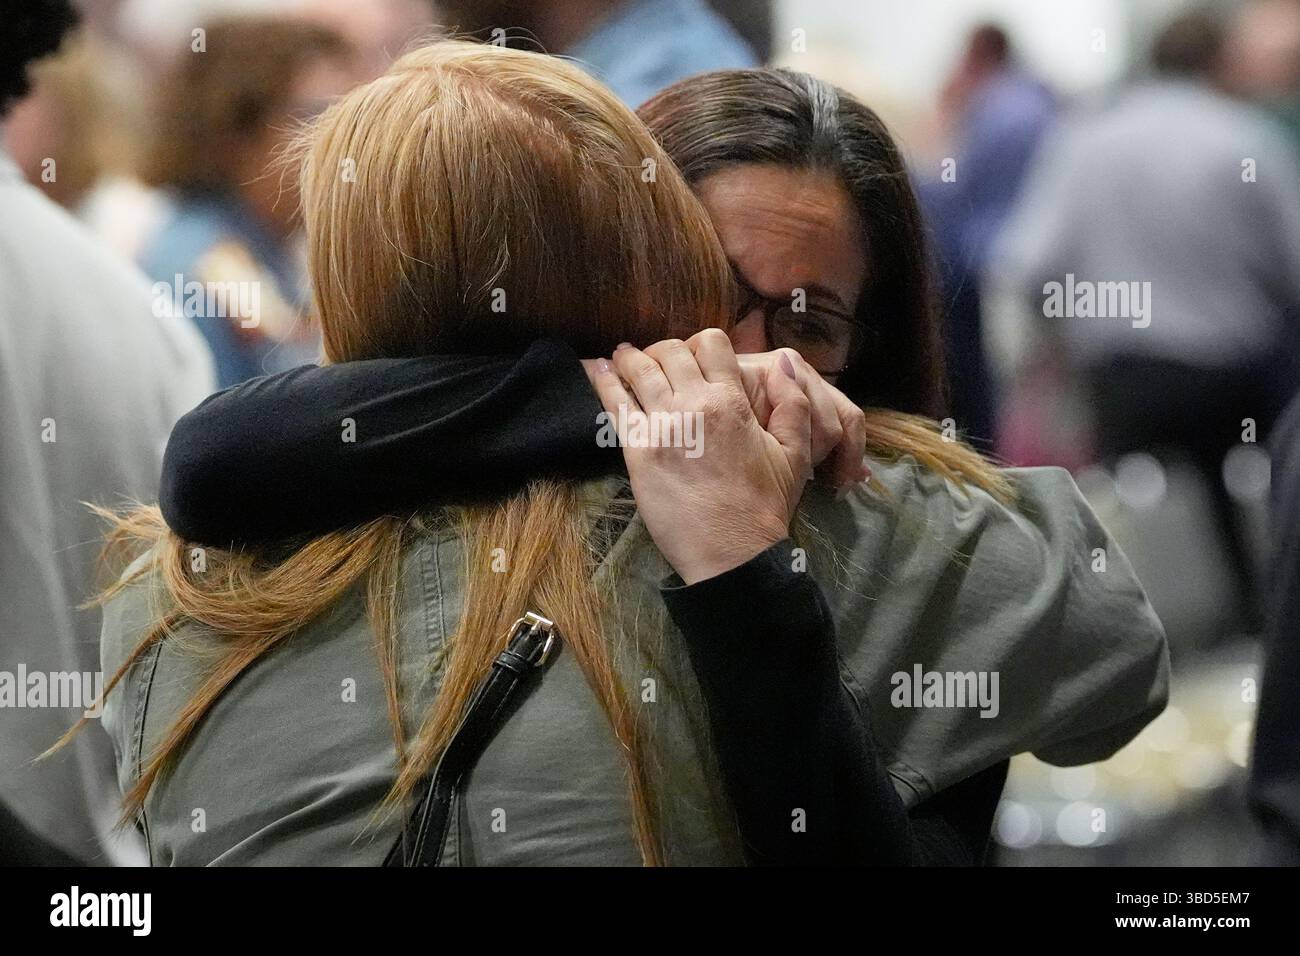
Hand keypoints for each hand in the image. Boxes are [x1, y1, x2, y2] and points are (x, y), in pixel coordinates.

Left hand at [583, 346, 868, 491]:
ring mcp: (662, 426)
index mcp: (733, 402)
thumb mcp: (794, 454)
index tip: (695, 355)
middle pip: (670, 352)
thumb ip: (792, 405)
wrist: (732, 552)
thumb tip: (783, 363)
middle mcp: (694, 405)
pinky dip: (602, 380)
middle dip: (664, 350)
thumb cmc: (763, 507)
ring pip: (638, 370)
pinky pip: (614, 404)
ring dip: (629, 357)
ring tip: (621, 356)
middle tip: (657, 360)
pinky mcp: (637, 450)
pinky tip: (597, 370)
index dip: (702, 343)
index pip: (711, 344)